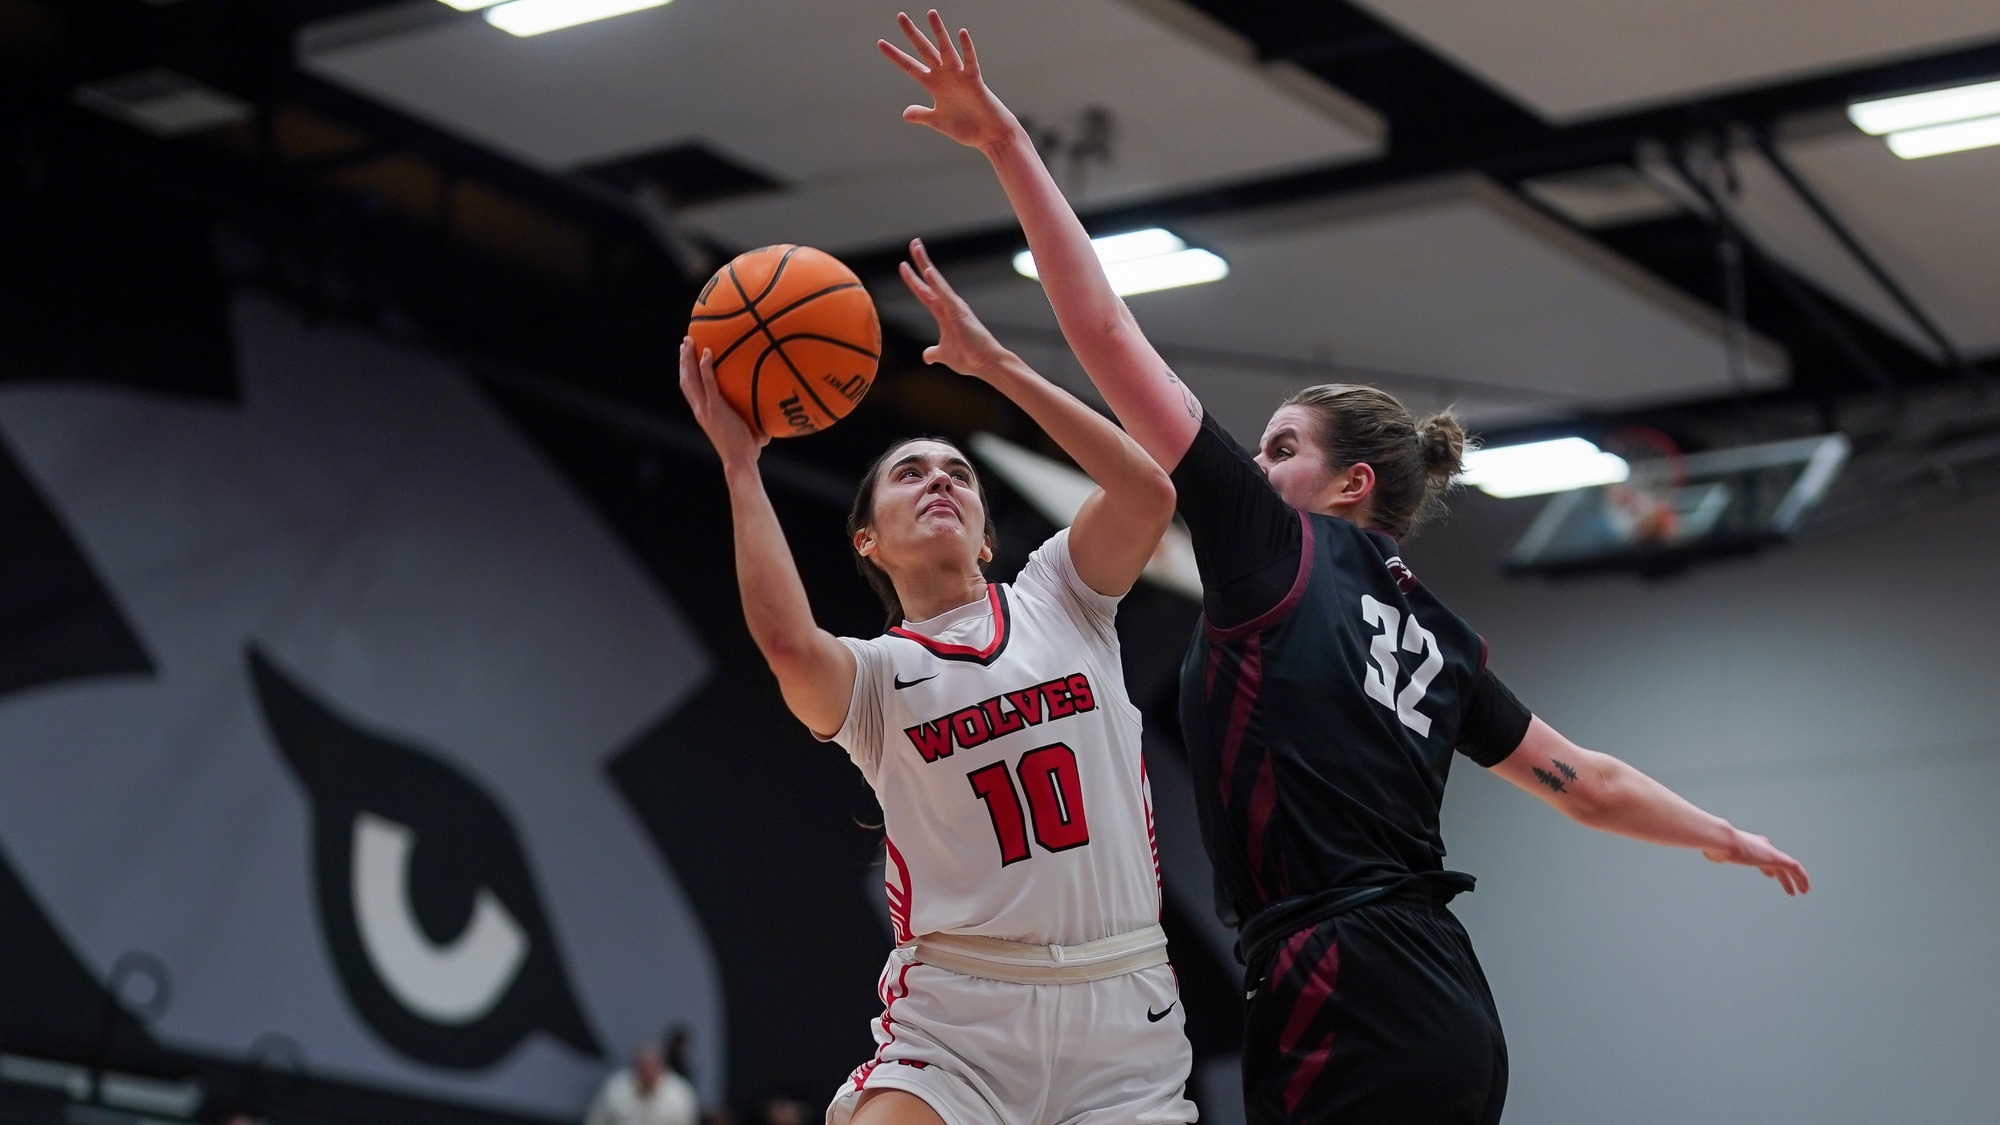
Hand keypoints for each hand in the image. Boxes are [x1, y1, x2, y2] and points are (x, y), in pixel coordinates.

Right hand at [678, 336, 767, 465]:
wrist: (740, 462)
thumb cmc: (748, 450)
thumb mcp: (750, 429)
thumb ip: (757, 418)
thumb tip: (777, 411)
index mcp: (704, 414)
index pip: (691, 390)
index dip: (687, 373)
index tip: (687, 358)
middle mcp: (700, 409)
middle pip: (686, 380)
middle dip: (683, 360)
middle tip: (685, 342)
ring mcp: (705, 408)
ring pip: (691, 378)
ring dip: (688, 359)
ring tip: (689, 341)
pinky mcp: (714, 408)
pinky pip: (708, 382)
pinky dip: (706, 367)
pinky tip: (709, 352)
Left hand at [878, 10, 1019, 152]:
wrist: (989, 135)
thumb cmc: (967, 128)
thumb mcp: (939, 122)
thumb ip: (923, 115)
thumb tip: (905, 113)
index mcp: (933, 85)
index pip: (910, 66)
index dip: (895, 56)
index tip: (880, 43)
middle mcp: (944, 76)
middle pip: (924, 50)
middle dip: (912, 34)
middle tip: (900, 16)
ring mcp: (959, 76)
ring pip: (946, 49)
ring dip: (938, 32)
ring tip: (931, 13)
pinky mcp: (974, 81)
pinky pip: (969, 61)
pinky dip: (966, 48)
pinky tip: (961, 33)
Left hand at [900, 238, 1012, 378]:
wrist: (986, 364)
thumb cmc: (969, 358)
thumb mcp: (944, 354)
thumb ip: (934, 352)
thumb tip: (926, 356)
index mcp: (943, 313)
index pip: (924, 292)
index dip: (913, 279)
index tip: (903, 265)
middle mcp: (949, 306)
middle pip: (930, 280)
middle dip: (921, 261)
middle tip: (914, 242)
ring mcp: (954, 308)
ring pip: (936, 282)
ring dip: (926, 264)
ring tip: (917, 247)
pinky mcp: (960, 313)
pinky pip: (946, 296)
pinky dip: (937, 283)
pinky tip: (928, 271)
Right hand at [1704, 829, 1810, 895]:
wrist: (1723, 841)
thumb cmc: (1717, 846)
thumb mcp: (1716, 850)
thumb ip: (1715, 852)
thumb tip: (1710, 853)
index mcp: (1749, 846)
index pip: (1762, 856)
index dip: (1767, 868)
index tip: (1770, 874)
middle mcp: (1761, 847)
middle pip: (1777, 864)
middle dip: (1783, 877)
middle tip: (1789, 889)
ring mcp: (1769, 852)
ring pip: (1788, 867)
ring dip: (1796, 879)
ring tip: (1803, 891)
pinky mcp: (1777, 858)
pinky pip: (1795, 868)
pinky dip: (1802, 877)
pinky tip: (1806, 887)